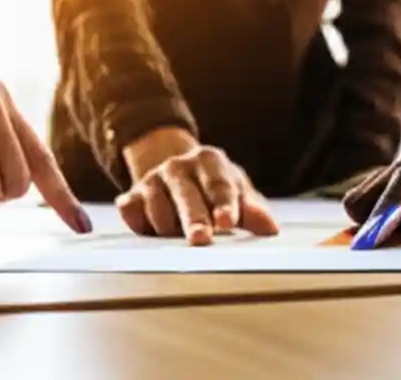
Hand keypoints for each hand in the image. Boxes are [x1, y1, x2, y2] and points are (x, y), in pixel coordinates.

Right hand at [117, 132, 277, 244]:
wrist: (174, 172)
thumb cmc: (214, 188)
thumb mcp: (237, 192)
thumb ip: (252, 210)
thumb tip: (270, 228)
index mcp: (209, 160)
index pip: (219, 185)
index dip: (224, 204)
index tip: (228, 221)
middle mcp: (177, 166)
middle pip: (187, 197)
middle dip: (194, 218)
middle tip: (201, 239)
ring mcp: (151, 180)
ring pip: (159, 212)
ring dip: (170, 230)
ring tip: (180, 236)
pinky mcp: (130, 197)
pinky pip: (133, 215)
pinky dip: (141, 226)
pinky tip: (152, 231)